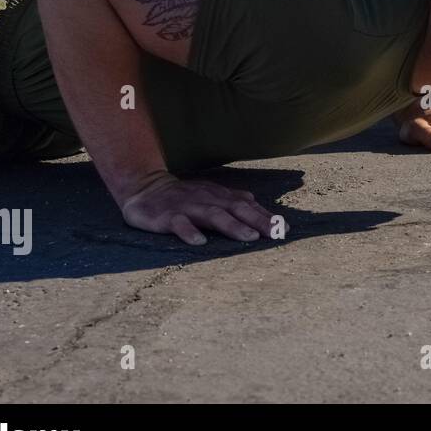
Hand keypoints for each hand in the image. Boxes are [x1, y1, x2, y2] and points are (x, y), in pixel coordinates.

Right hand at [120, 172, 274, 244]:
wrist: (145, 188)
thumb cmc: (185, 196)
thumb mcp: (211, 195)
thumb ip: (234, 201)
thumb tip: (259, 205)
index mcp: (219, 197)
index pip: (247, 206)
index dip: (266, 216)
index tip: (285, 229)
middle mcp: (207, 200)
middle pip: (236, 209)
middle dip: (258, 221)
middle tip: (275, 234)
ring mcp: (187, 207)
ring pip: (213, 215)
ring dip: (232, 226)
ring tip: (249, 237)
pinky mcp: (167, 217)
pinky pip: (179, 224)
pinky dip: (189, 232)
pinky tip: (199, 242)